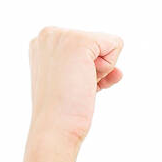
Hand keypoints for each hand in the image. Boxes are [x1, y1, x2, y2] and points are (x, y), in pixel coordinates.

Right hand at [27, 27, 124, 149]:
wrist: (54, 127)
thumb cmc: (63, 113)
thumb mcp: (73, 83)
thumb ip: (91, 70)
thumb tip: (118, 72)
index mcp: (44, 43)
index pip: (87, 48)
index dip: (89, 71)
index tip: (72, 86)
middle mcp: (49, 33)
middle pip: (98, 43)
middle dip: (96, 69)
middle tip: (75, 88)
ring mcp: (62, 36)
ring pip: (107, 44)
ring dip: (102, 70)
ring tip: (78, 86)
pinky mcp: (79, 43)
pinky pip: (115, 44)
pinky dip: (110, 68)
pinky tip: (89, 82)